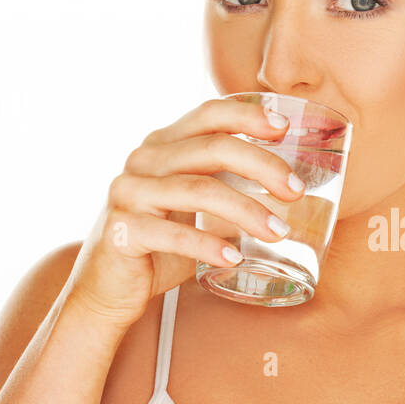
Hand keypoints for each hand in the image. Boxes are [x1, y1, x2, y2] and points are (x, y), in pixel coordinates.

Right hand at [64, 97, 306, 328]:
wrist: (108, 289)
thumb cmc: (161, 245)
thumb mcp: (194, 205)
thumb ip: (226, 183)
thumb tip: (288, 178)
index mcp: (162, 145)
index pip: (208, 114)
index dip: (248, 115)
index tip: (286, 127)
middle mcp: (143, 161)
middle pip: (213, 148)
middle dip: (263, 166)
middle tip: (296, 192)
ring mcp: (129, 194)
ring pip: (199, 190)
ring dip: (247, 210)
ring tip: (279, 231)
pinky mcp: (122, 232)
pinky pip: (173, 234)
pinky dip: (209, 246)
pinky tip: (235, 258)